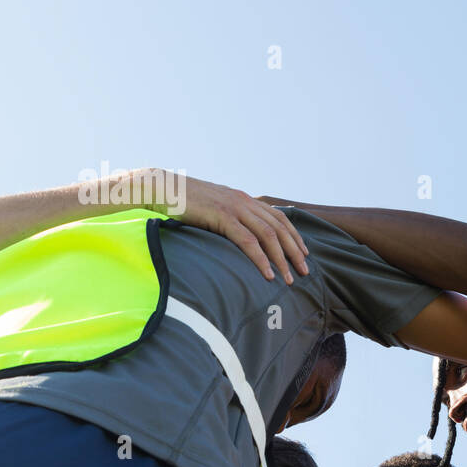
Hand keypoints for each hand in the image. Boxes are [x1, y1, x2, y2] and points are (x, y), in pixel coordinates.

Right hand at [133, 169, 309, 282]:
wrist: (161, 188)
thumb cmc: (183, 202)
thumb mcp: (212, 208)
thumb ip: (228, 218)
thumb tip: (237, 235)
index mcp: (244, 199)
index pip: (279, 218)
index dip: (294, 236)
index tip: (304, 254)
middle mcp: (244, 202)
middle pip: (279, 228)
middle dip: (295, 251)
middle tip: (306, 271)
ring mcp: (234, 208)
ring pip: (268, 236)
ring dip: (282, 259)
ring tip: (289, 279)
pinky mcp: (222, 216)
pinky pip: (248, 241)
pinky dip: (261, 258)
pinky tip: (268, 274)